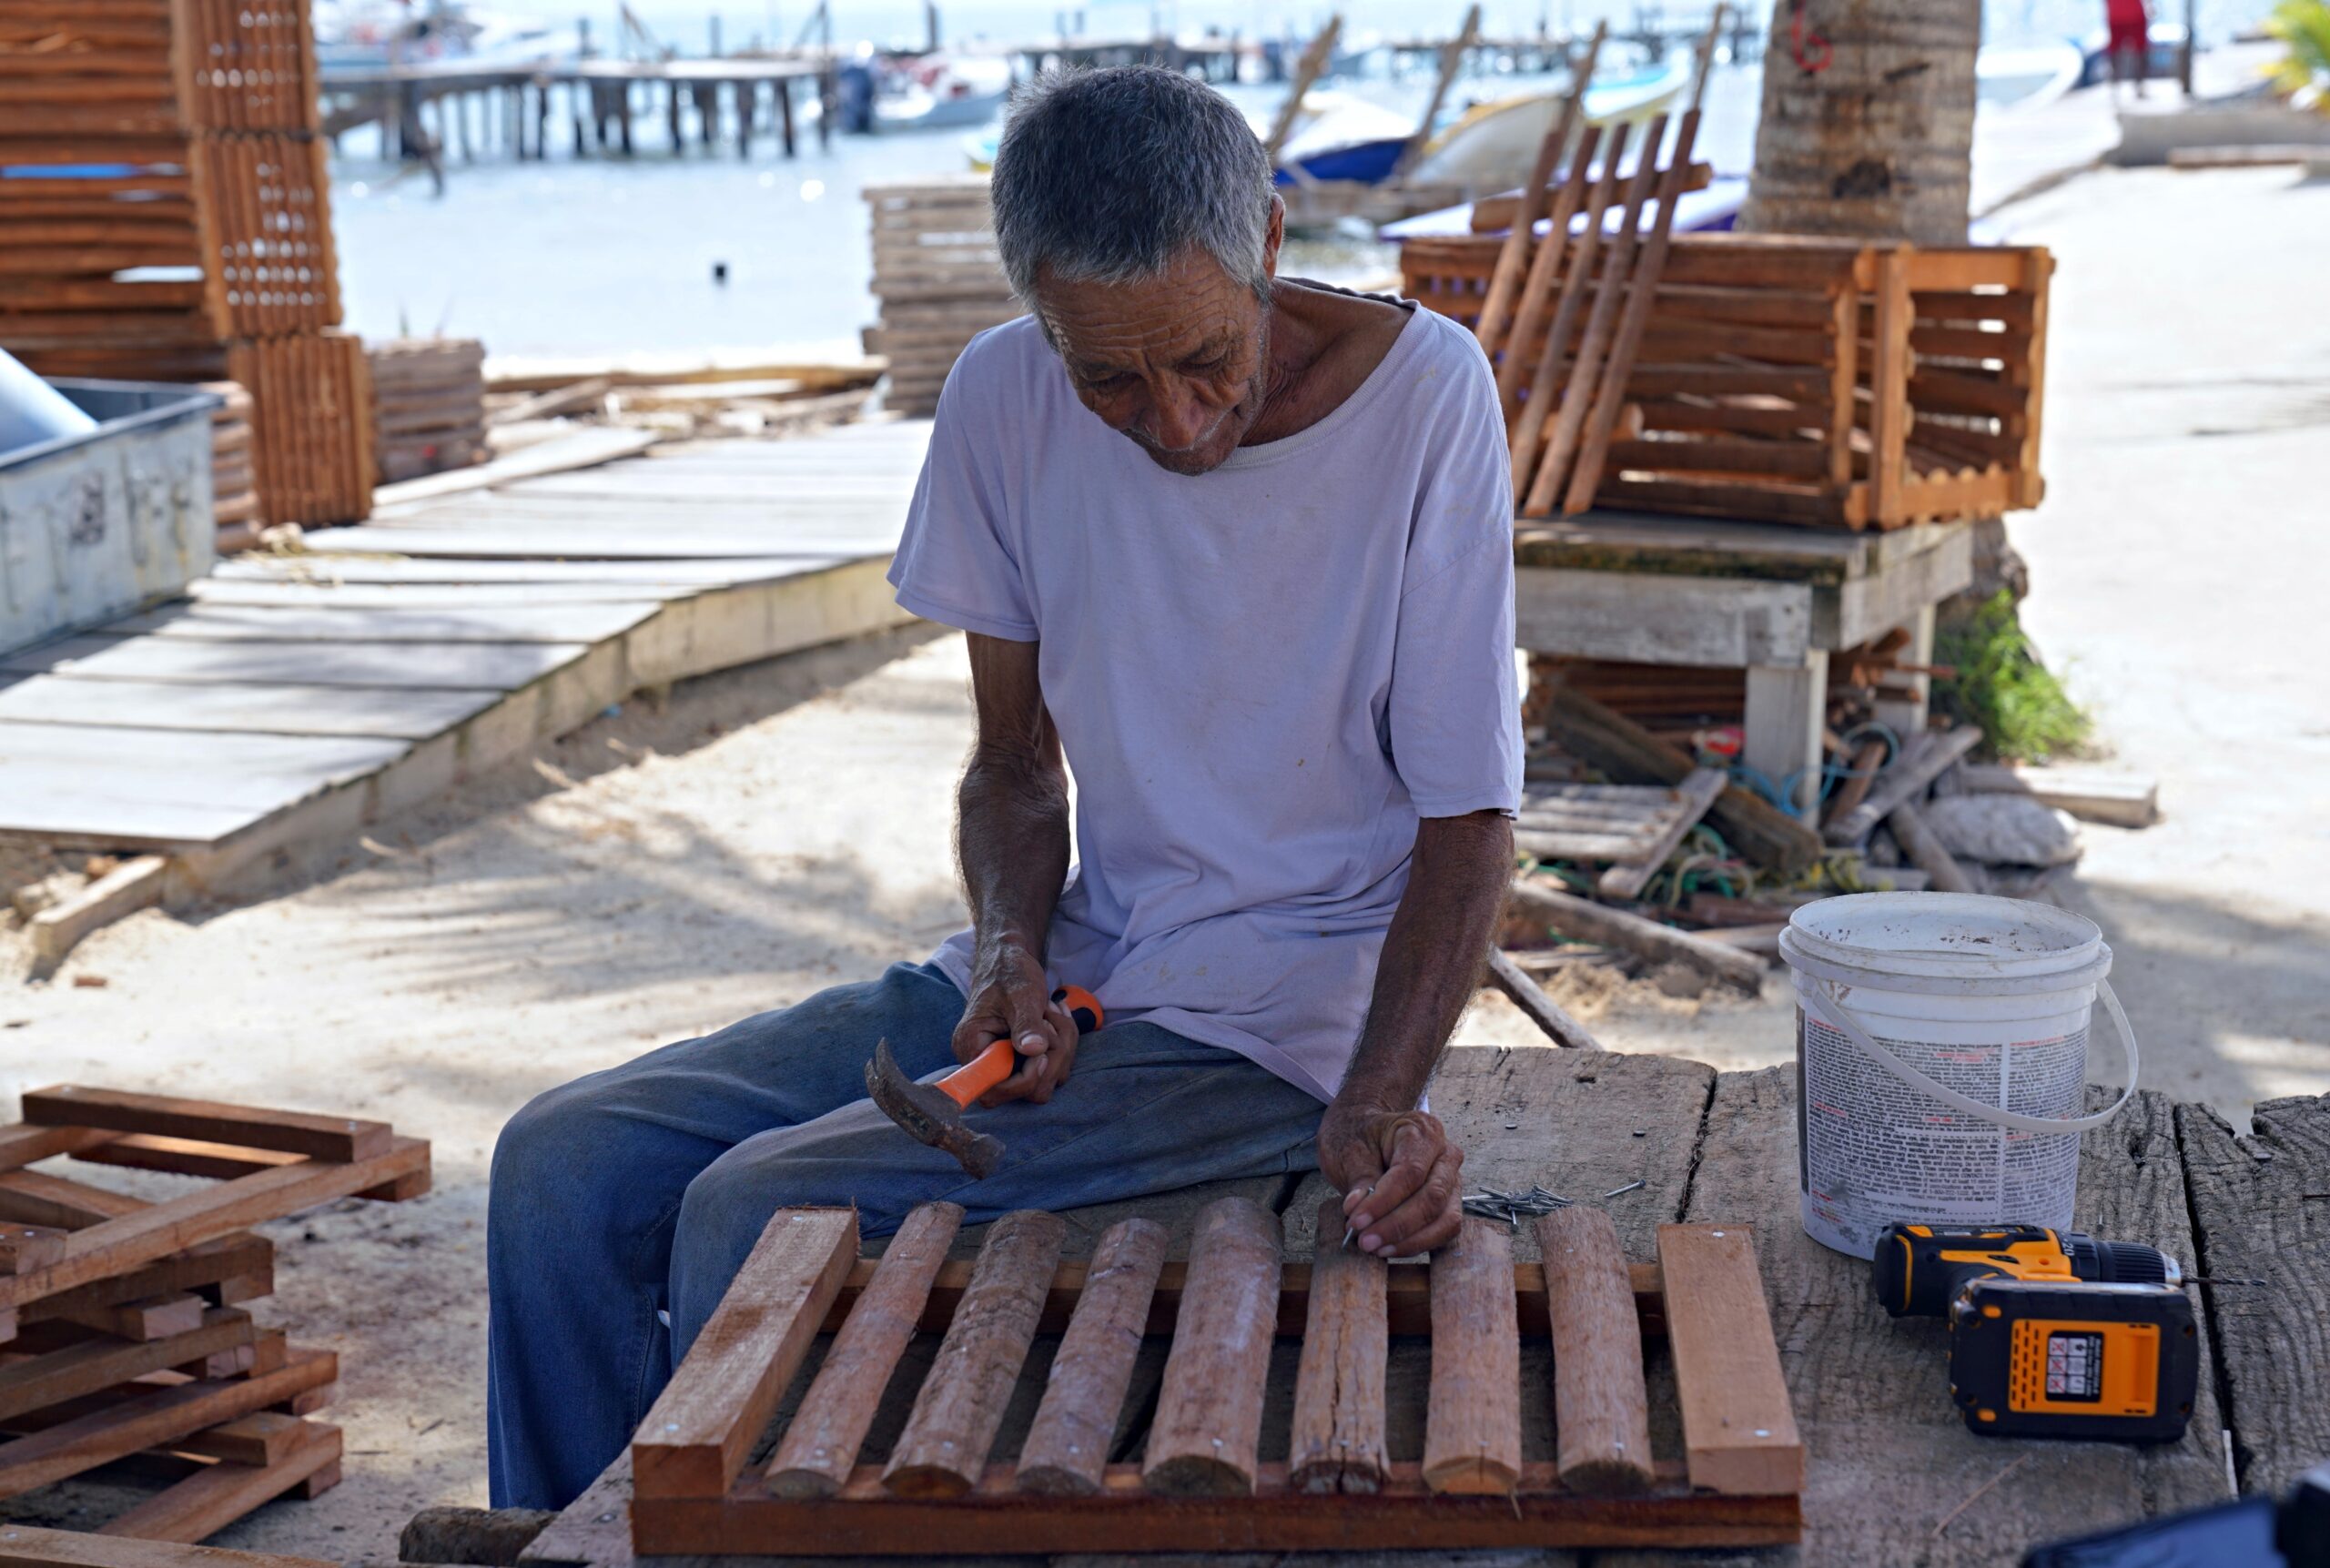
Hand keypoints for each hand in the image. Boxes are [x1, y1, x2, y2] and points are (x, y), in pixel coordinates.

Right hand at [954, 940, 1079, 1106]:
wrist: (1011, 961)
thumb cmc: (1009, 972)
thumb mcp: (1021, 993)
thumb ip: (1026, 1022)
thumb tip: (1033, 1049)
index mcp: (971, 1047)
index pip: (993, 1092)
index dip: (1023, 1080)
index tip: (1042, 1053)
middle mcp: (984, 1061)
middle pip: (1026, 1092)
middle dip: (1052, 1059)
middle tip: (1052, 1020)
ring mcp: (1005, 1063)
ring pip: (1046, 1080)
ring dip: (1062, 1048)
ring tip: (1052, 1012)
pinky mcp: (1023, 1060)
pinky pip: (1052, 1068)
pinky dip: (1064, 1045)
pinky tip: (1056, 1019)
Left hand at [1316, 1103, 1463, 1257]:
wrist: (1365, 1132)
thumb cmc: (1359, 1136)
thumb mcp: (1349, 1150)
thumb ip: (1359, 1179)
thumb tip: (1359, 1210)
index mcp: (1423, 1130)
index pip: (1411, 1172)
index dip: (1384, 1201)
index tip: (1357, 1221)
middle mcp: (1446, 1154)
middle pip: (1432, 1197)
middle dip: (1397, 1225)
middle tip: (1364, 1241)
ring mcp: (1451, 1181)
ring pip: (1445, 1219)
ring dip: (1410, 1240)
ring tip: (1376, 1248)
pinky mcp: (1449, 1204)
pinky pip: (1444, 1230)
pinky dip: (1418, 1244)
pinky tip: (1389, 1249)